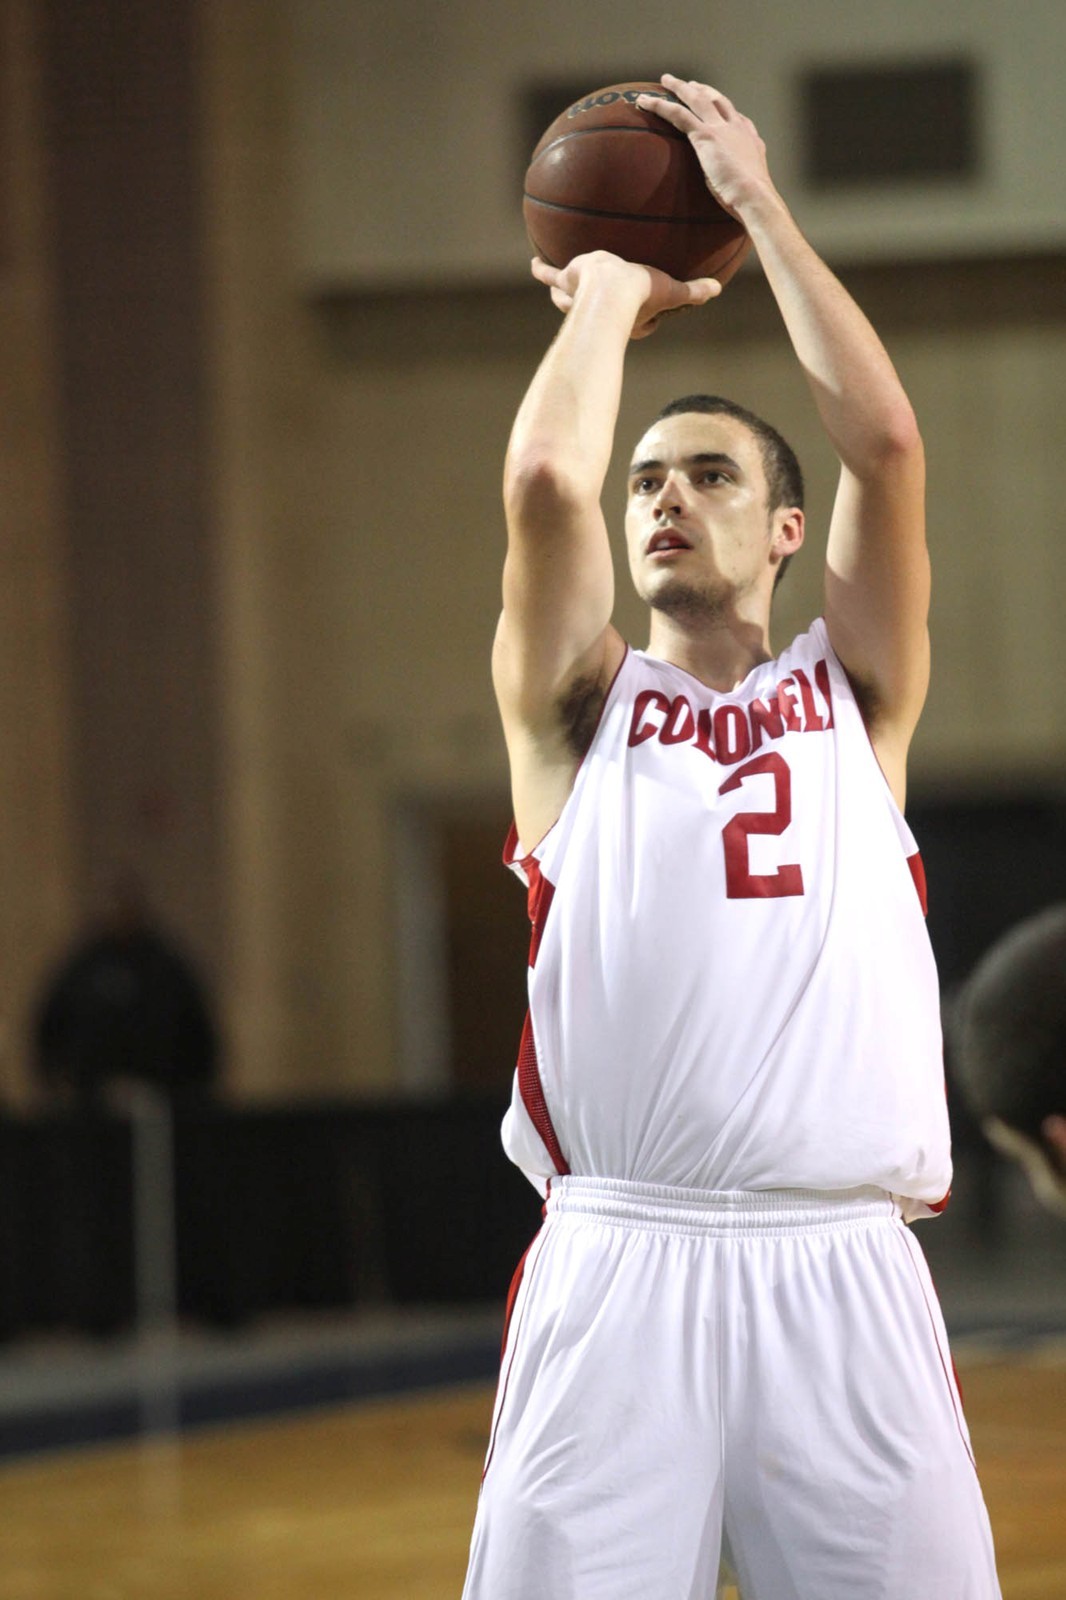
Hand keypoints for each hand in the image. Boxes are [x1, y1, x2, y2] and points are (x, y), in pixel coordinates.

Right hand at [530, 251, 719, 338]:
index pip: (637, 320)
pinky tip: (534, 265)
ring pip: (568, 298)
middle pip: (598, 312)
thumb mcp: (672, 290)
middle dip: (596, 309)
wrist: (612, 290)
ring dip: (563, 294)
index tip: (649, 314)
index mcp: (626, 318)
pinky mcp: (567, 281)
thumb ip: (694, 291)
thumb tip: (718, 289)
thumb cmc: (642, 295)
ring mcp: (578, 296)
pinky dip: (542, 271)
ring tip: (556, 282)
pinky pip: (550, 277)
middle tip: (592, 302)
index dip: (646, 318)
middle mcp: (598, 311)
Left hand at [636, 75, 773, 217]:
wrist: (755, 197)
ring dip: (679, 87)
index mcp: (750, 139)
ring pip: (697, 99)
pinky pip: (679, 114)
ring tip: (665, 80)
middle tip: (690, 84)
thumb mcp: (750, 188)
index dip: (724, 109)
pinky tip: (646, 102)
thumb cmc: (753, 203)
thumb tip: (734, 198)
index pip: (736, 116)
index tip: (716, 103)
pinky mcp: (706, 135)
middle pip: (717, 99)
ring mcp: (722, 128)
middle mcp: (737, 127)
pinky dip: (660, 106)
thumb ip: (739, 184)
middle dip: (703, 90)